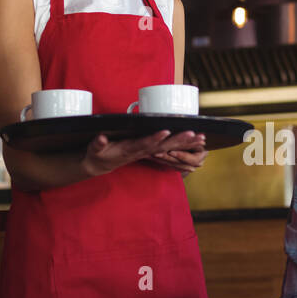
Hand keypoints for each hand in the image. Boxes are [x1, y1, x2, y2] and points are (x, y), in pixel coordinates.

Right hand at [82, 130, 199, 177]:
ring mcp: (147, 151)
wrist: (101, 166)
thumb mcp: (95, 150)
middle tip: (195, 134)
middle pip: (164, 146)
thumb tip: (102, 138)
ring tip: (202, 137)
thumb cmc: (98, 155)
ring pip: (170, 147)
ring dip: (186, 142)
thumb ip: (98, 144)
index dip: (155, 138)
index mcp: (130, 150)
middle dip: (180, 140)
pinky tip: (194, 140)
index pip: (144, 144)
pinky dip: (182, 144)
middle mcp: (142, 151)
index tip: (166, 132)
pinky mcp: (149, 150)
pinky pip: (169, 148)